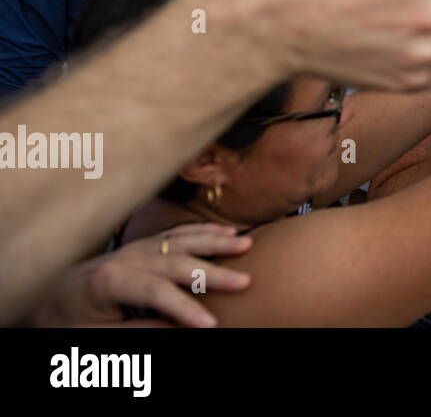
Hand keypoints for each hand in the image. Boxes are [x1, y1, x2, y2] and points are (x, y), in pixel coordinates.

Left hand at [28, 225, 251, 326]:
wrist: (47, 294)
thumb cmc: (69, 320)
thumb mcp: (95, 336)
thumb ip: (137, 330)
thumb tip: (178, 329)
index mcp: (110, 281)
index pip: (155, 292)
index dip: (185, 307)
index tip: (212, 325)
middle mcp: (126, 257)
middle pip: (176, 262)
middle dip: (213, 271)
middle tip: (246, 281)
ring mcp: (137, 247)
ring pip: (182, 240)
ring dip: (216, 242)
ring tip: (245, 244)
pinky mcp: (144, 244)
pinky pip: (179, 234)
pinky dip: (205, 232)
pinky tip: (228, 233)